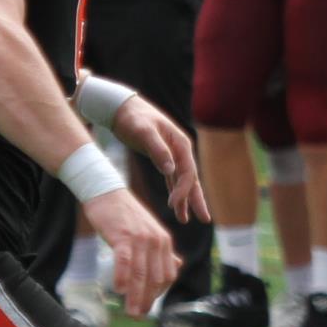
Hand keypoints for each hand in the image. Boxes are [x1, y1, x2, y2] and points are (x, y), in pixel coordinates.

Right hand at [80, 189, 178, 318]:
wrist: (107, 192)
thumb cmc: (124, 216)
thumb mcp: (149, 233)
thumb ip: (161, 252)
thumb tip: (176, 266)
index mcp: (164, 242)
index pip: (167, 275)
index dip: (158, 294)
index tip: (148, 306)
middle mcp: (157, 241)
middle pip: (156, 278)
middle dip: (148, 300)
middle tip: (139, 316)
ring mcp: (141, 238)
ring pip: (141, 273)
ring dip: (137, 296)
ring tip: (132, 313)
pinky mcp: (123, 235)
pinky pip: (125, 260)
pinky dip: (123, 277)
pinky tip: (119, 290)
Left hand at [111, 96, 210, 223]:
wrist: (122, 108)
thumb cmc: (133, 117)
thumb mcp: (144, 131)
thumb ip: (158, 150)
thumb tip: (171, 170)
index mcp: (181, 144)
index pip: (188, 173)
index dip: (183, 190)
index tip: (173, 205)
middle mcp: (181, 151)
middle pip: (192, 180)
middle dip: (197, 200)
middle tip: (204, 219)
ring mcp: (174, 155)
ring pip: (183, 182)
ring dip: (185, 200)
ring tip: (185, 219)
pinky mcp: (163, 158)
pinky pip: (172, 179)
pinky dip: (174, 191)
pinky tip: (176, 204)